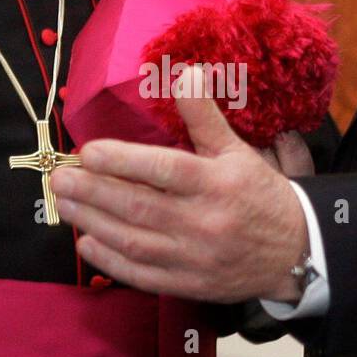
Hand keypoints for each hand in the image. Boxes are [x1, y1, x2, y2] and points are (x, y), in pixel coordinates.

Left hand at [49, 75, 309, 302]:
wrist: (296, 252)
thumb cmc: (261, 195)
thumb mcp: (238, 150)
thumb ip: (205, 116)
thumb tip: (187, 72)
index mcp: (217, 184)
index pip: (164, 171)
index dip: (124, 161)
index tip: (89, 151)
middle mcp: (204, 222)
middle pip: (140, 207)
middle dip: (95, 192)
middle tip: (60, 176)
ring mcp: (194, 258)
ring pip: (134, 241)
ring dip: (94, 222)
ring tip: (64, 202)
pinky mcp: (188, 284)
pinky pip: (143, 275)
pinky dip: (111, 261)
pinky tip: (86, 242)